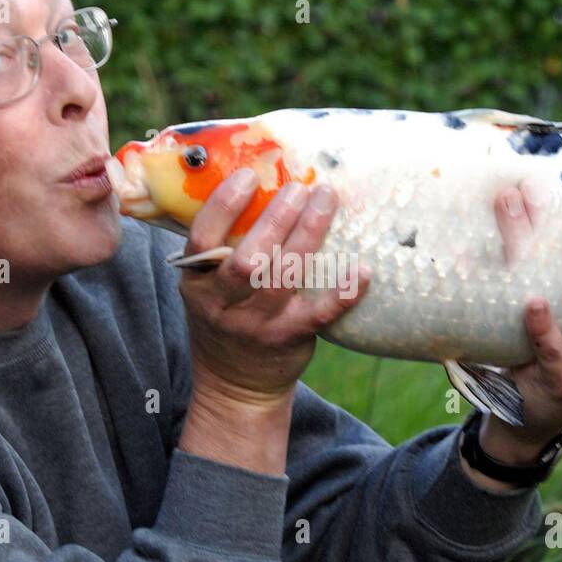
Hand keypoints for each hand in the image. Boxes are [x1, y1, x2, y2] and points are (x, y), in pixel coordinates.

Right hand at [180, 168, 371, 408]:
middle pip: (248, 257)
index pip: (203, 239)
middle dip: (277, 218)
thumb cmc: (226, 317)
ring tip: (326, 202)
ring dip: (308, 235)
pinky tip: (363, 270)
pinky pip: (318, 314)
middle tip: (302, 186)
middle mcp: (222, 303)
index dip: (224, 206)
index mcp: (197, 281)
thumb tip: (260, 182)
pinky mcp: (288, 339)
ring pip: (283, 277)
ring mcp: (255, 324)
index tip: (248, 176)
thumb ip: (223, 247)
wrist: (236, 385)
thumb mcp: (207, 285)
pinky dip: (343, 292)